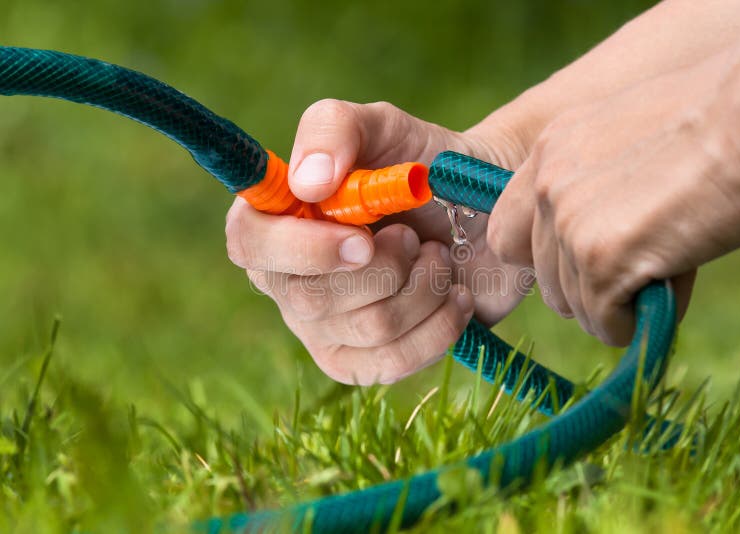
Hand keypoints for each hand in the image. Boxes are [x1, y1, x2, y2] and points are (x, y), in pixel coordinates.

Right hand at [226, 100, 529, 383]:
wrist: (484, 211)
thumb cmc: (424, 165)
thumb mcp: (383, 127)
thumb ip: (333, 129)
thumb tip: (305, 185)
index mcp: (279, 221)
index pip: (250, 244)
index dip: (301, 249)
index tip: (361, 237)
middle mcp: (291, 279)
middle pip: (311, 299)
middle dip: (386, 265)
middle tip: (415, 235)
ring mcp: (326, 328)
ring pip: (369, 328)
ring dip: (424, 286)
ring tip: (439, 257)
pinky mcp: (367, 362)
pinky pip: (395, 363)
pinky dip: (441, 324)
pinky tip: (456, 295)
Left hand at [487, 18, 739, 346]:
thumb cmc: (719, 120)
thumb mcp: (627, 143)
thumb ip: (594, 186)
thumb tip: (596, 244)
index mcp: (551, 150)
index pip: (509, 232)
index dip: (546, 258)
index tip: (586, 262)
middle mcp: (547, 184)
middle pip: (539, 276)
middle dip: (583, 287)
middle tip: (635, 273)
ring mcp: (569, 221)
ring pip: (572, 304)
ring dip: (616, 303)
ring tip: (667, 268)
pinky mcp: (601, 257)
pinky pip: (604, 321)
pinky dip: (634, 322)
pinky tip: (667, 290)